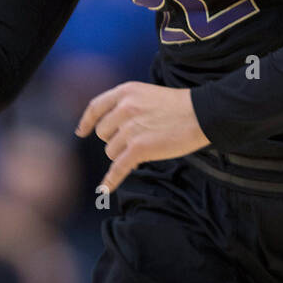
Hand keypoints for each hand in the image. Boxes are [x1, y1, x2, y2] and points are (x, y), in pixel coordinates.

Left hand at [75, 81, 209, 193]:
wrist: (201, 113)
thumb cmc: (178, 106)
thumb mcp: (147, 94)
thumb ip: (127, 105)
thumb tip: (110, 128)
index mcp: (125, 92)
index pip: (95, 107)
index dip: (86, 121)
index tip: (81, 132)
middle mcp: (124, 109)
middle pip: (103, 133)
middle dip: (116, 140)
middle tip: (137, 139)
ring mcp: (130, 129)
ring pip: (111, 151)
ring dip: (124, 154)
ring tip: (146, 147)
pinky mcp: (139, 149)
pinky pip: (118, 168)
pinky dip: (110, 180)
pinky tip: (104, 190)